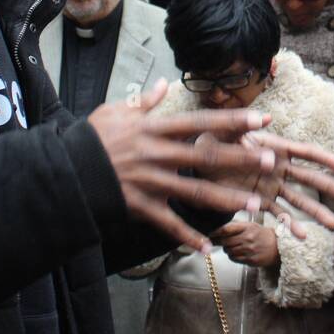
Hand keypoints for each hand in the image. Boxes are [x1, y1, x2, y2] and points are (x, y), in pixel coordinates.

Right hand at [87, 81, 333, 250]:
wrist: (64, 171)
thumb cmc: (91, 139)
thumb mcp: (116, 112)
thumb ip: (145, 102)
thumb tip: (163, 84)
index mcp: (154, 130)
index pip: (199, 123)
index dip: (230, 121)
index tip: (259, 119)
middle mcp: (157, 155)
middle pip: (205, 156)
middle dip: (239, 158)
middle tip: (269, 159)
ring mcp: (150, 182)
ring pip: (195, 193)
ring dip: (227, 200)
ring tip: (255, 205)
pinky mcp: (140, 206)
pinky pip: (169, 224)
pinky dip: (188, 238)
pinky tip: (208, 248)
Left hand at [211, 220, 278, 266]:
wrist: (277, 247)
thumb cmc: (262, 235)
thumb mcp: (251, 226)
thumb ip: (237, 226)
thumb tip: (219, 229)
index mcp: (248, 227)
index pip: (226, 229)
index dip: (216, 232)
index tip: (211, 234)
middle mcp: (248, 238)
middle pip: (225, 241)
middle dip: (218, 242)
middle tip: (215, 241)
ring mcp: (249, 250)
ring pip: (228, 251)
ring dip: (226, 249)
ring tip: (230, 246)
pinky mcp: (250, 260)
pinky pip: (234, 259)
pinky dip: (232, 256)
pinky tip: (236, 252)